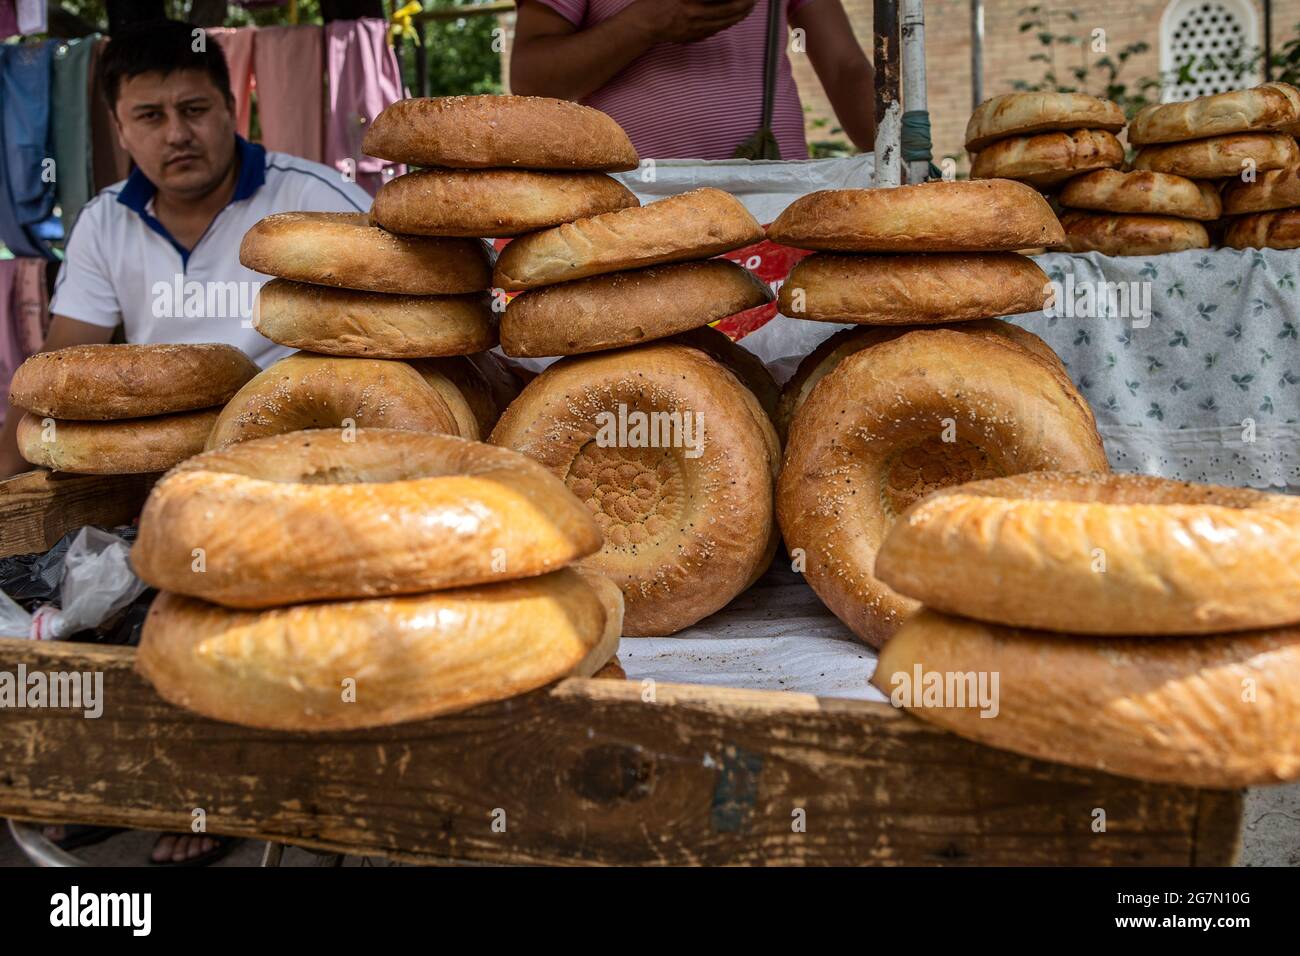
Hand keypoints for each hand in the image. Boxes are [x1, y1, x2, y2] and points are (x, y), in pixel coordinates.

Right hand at [635, 0, 757, 44]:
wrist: (643, 24)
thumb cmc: (656, 1)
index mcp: (688, 0)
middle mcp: (694, 14)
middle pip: (727, 11)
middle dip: (744, 4)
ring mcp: (694, 28)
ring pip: (724, 23)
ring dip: (739, 16)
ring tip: (748, 8)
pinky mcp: (692, 37)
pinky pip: (715, 30)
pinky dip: (726, 24)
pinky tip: (733, 19)